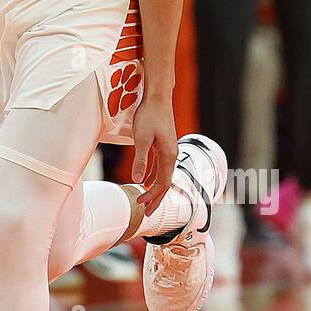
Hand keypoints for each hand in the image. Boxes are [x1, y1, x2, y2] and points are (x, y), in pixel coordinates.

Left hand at [131, 97, 177, 212]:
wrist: (157, 97)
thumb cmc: (149, 116)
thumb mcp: (141, 139)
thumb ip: (141, 160)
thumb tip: (139, 181)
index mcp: (169, 156)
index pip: (162, 183)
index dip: (152, 196)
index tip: (141, 204)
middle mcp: (172, 155)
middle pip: (165, 182)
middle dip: (156, 198)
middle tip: (147, 212)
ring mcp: (169, 150)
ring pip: (163, 175)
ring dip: (154, 188)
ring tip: (146, 200)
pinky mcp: (164, 145)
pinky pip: (160, 166)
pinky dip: (153, 175)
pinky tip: (146, 180)